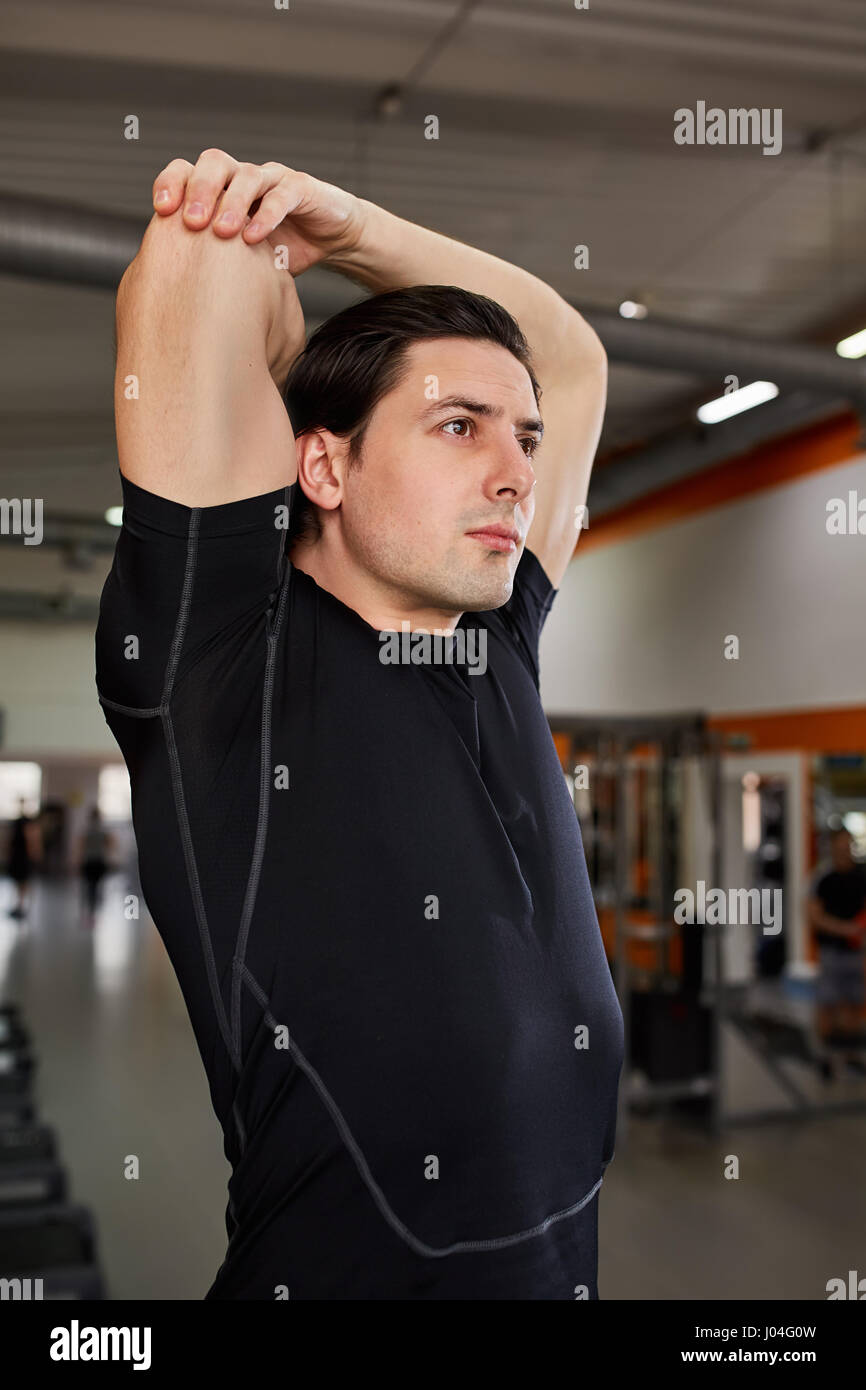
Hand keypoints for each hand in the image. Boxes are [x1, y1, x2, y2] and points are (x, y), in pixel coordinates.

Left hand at [151, 150, 365, 275]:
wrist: (330, 239)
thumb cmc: (281, 247)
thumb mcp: (239, 257)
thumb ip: (210, 259)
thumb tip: (170, 287)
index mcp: (222, 187)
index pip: (188, 170)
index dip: (172, 184)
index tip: (161, 211)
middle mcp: (243, 177)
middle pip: (214, 163)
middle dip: (199, 190)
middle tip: (192, 222)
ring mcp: (273, 179)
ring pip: (247, 176)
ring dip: (232, 203)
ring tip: (223, 233)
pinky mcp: (301, 188)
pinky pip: (281, 194)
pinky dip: (266, 214)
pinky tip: (255, 236)